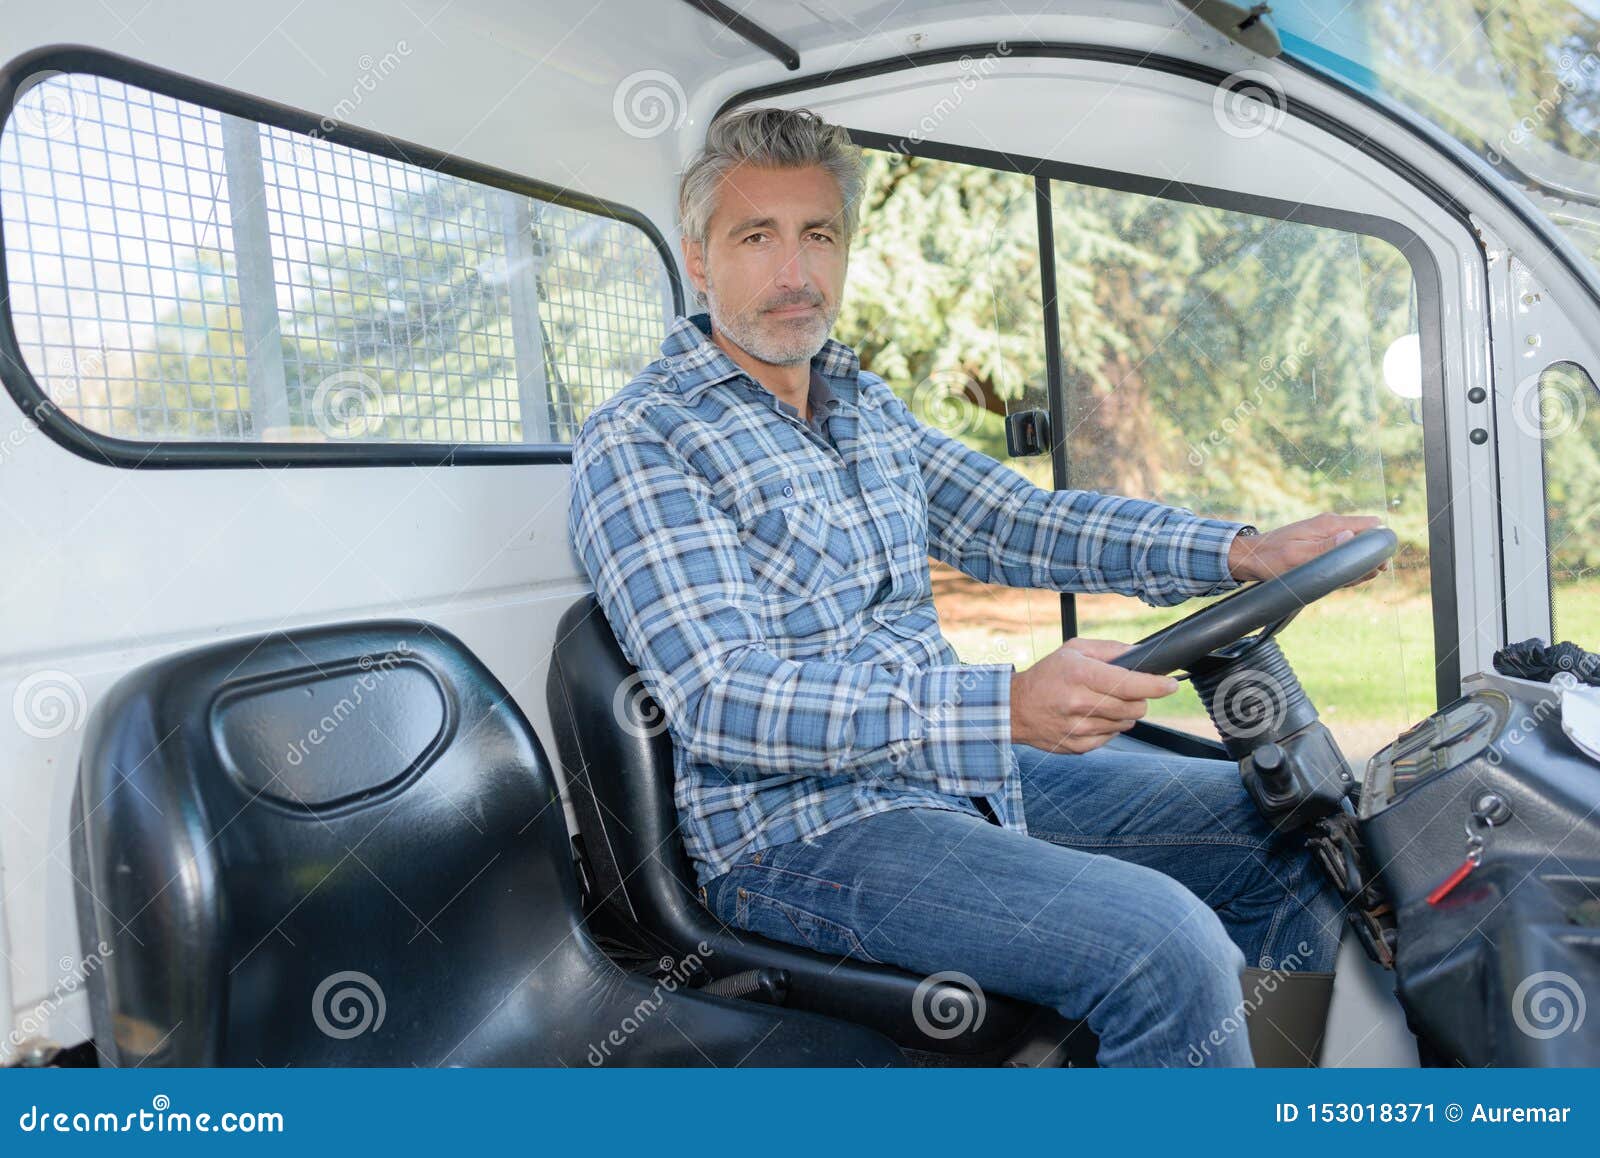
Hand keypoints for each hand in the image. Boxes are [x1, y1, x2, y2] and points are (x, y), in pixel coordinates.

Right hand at [1010, 638, 1181, 754]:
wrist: (1016, 708)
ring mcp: (1079, 728)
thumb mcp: (1074, 650)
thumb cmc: (1046, 676)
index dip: (1156, 685)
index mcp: (1080, 675)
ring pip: (1127, 723)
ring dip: (1123, 712)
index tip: (1170, 684)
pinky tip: (1092, 716)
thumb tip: (1141, 654)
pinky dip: (1109, 726)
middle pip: (1135, 706)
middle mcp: (1080, 703)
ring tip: (1102, 702)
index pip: (1130, 684)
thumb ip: (1110, 649)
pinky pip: (1112, 736)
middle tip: (1126, 690)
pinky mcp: (1079, 746)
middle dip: (1140, 698)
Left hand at [1228, 513, 1389, 585]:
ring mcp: (1328, 537)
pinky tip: (1335, 580)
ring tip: (1341, 580)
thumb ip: (1325, 548)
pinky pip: (1343, 557)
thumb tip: (1351, 536)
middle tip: (1353, 577)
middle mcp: (1333, 527)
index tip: (1373, 564)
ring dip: (1356, 567)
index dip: (1379, 545)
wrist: (1250, 558)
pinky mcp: (1322, 547)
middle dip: (1369, 560)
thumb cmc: (1271, 558)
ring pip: (1357, 551)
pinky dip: (1345, 569)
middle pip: (1368, 540)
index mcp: (1330, 524)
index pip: (1372, 525)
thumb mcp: (1297, 556)